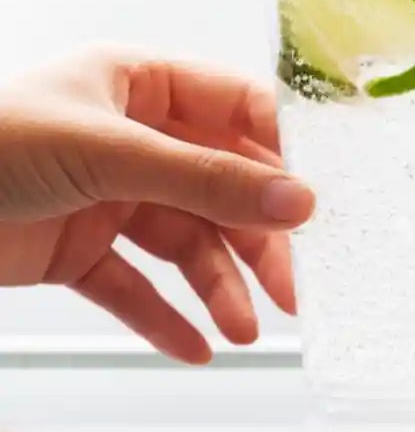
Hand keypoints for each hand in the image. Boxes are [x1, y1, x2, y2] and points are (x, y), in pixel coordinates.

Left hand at [0, 46, 314, 362]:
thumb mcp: (110, 154)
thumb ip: (207, 180)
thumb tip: (298, 200)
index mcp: (141, 85)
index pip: (238, 112)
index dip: (283, 153)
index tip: (322, 196)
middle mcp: (133, 139)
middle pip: (220, 191)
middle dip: (256, 242)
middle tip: (290, 289)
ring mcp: (107, 195)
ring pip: (184, 244)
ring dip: (218, 288)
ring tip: (244, 329)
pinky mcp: (77, 250)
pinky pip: (136, 286)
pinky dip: (165, 318)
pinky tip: (196, 346)